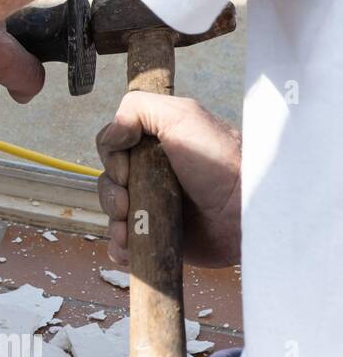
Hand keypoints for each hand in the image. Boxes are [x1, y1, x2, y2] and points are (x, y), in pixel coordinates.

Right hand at [95, 94, 240, 268]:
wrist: (248, 212)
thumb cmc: (220, 163)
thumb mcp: (182, 116)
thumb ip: (138, 108)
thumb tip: (110, 135)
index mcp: (155, 146)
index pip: (112, 149)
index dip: (112, 160)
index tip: (127, 170)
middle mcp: (153, 176)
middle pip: (109, 182)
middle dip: (112, 195)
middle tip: (128, 203)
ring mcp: (156, 208)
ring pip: (114, 215)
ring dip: (115, 223)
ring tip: (132, 230)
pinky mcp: (160, 237)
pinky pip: (126, 245)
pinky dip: (122, 248)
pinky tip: (131, 247)